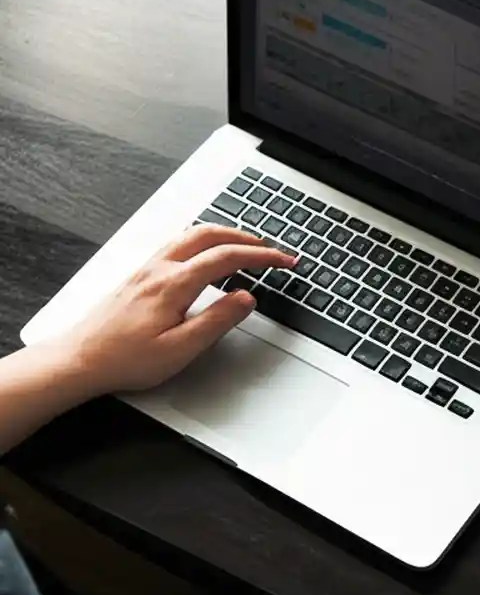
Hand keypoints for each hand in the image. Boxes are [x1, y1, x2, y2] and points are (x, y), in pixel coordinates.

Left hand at [56, 225, 295, 394]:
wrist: (79, 360)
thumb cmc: (124, 359)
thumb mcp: (180, 349)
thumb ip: (217, 320)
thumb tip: (246, 299)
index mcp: (173, 284)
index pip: (227, 257)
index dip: (262, 255)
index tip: (284, 260)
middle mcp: (159, 269)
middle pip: (209, 234)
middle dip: (246, 237)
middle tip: (270, 249)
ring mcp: (147, 269)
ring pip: (190, 235)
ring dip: (224, 234)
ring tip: (245, 246)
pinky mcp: (139, 276)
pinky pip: (177, 244)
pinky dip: (202, 241)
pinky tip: (206, 255)